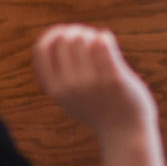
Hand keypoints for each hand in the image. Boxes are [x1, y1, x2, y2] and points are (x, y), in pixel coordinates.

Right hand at [33, 25, 157, 136]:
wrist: (125, 133)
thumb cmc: (98, 109)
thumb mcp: (68, 97)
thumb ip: (57, 74)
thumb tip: (53, 38)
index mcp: (54, 89)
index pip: (41, 48)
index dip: (53, 34)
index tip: (67, 34)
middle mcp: (69, 86)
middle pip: (65, 39)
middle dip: (77, 32)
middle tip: (91, 38)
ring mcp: (91, 83)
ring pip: (84, 39)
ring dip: (93, 35)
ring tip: (102, 43)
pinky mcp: (113, 79)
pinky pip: (103, 44)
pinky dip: (105, 37)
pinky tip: (108, 40)